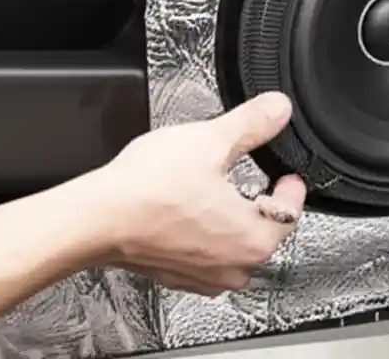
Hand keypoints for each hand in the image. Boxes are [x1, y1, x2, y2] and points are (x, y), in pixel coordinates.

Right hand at [74, 93, 305, 295]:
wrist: (96, 218)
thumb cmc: (149, 190)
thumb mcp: (210, 141)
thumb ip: (251, 124)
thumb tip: (277, 110)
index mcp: (254, 238)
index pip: (292, 212)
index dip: (291, 185)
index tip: (287, 175)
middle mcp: (234, 267)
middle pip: (266, 233)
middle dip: (263, 204)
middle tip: (256, 181)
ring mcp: (204, 277)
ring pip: (235, 249)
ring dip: (233, 223)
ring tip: (221, 196)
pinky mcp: (175, 276)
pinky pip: (204, 257)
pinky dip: (204, 236)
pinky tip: (189, 214)